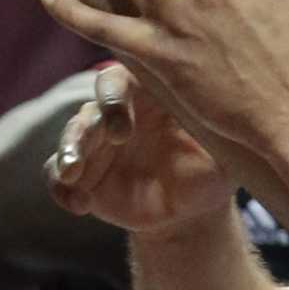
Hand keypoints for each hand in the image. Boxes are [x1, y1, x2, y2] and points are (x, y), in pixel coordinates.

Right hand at [45, 63, 235, 236]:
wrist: (194, 207)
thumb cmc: (214, 166)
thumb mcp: (224, 149)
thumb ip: (219, 127)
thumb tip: (232, 110)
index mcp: (149, 93)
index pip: (121, 82)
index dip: (113, 100)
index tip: (122, 130)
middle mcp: (118, 111)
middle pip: (90, 108)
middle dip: (86, 128)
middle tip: (94, 151)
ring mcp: (97, 142)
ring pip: (71, 137)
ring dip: (67, 154)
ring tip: (72, 175)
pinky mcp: (84, 174)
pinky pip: (57, 175)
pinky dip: (61, 188)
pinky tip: (77, 206)